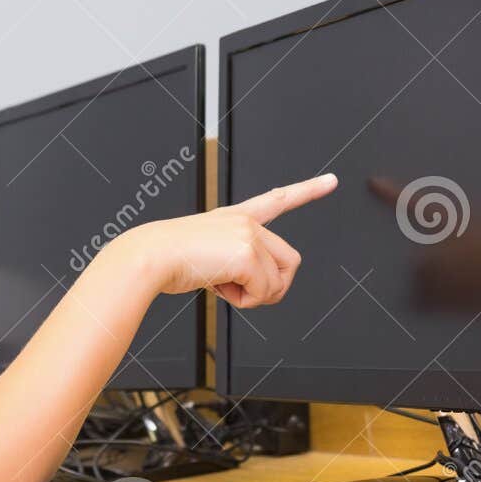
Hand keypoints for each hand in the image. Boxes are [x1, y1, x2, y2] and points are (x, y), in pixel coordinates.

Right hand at [112, 174, 337, 309]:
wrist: (150, 257)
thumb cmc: (168, 259)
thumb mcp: (207, 254)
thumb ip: (235, 263)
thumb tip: (257, 288)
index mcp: (235, 217)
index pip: (277, 199)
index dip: (308, 190)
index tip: (331, 180)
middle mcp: (247, 222)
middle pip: (290, 262)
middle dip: (271, 285)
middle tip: (241, 291)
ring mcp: (249, 236)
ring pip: (278, 281)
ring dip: (255, 295)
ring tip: (223, 286)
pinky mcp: (247, 254)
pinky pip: (264, 292)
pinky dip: (244, 301)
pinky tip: (219, 287)